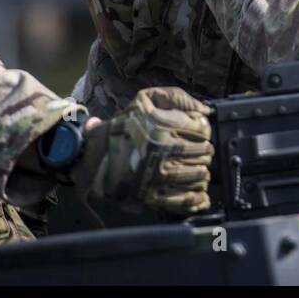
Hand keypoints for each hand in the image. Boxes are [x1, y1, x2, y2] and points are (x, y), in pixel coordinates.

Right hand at [72, 87, 213, 216]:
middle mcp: (164, 151)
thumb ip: (177, 98)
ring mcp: (159, 175)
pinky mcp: (153, 195)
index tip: (199, 132)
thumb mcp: (145, 99)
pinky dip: (197, 197)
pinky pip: (185, 199)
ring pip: (197, 175)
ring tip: (198, 169)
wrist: (93, 156)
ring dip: (201, 172)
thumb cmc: (122, 126)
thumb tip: (205, 111)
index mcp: (163, 125)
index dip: (203, 130)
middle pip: (203, 153)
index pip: (202, 129)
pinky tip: (200, 193)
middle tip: (199, 151)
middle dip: (203, 151)